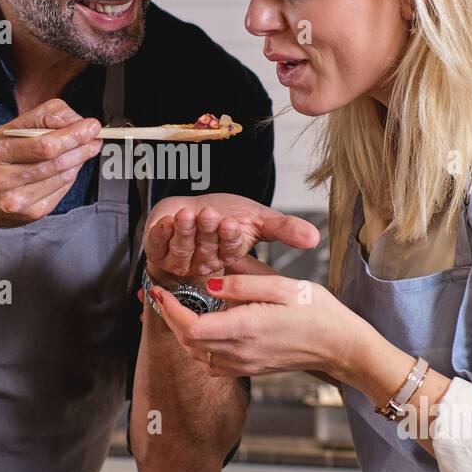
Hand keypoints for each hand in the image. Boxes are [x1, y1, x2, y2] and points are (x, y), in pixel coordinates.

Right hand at [0, 99, 101, 231]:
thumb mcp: (2, 131)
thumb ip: (39, 119)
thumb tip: (73, 120)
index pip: (43, 145)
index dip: (73, 135)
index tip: (91, 125)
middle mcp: (2, 180)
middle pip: (55, 162)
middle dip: (81, 147)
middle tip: (95, 137)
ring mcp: (15, 201)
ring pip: (61, 177)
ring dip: (79, 161)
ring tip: (86, 149)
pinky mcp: (27, 215)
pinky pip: (59, 192)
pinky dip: (69, 177)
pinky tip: (68, 168)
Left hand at [143, 194, 318, 284]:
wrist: (186, 209)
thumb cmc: (224, 214)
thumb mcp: (257, 218)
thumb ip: (283, 228)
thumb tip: (315, 238)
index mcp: (229, 258)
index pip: (231, 250)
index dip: (229, 238)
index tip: (231, 222)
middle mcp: (205, 262)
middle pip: (205, 250)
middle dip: (207, 231)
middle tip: (209, 214)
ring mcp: (180, 260)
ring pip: (182, 250)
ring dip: (185, 231)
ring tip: (188, 214)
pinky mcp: (157, 253)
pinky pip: (157, 246)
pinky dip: (159, 234)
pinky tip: (166, 221)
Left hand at [147, 258, 373, 381]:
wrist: (340, 347)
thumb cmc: (317, 312)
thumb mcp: (282, 286)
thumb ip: (242, 283)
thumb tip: (210, 281)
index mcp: (245, 329)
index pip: (190, 327)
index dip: (168, 310)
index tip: (159, 291)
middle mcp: (239, 352)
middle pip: (187, 341)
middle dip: (169, 318)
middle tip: (161, 295)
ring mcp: (243, 365)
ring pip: (196, 354)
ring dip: (182, 332)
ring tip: (177, 307)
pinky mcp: (248, 369)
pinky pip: (211, 363)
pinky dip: (198, 345)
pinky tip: (203, 326)